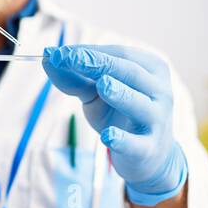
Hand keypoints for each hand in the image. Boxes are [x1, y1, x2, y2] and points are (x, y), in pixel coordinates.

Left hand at [42, 44, 187, 205]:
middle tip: (71, 58)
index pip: (119, 54)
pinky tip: (108, 136)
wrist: (148, 156)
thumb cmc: (120, 114)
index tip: (59, 52)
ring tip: (102, 85)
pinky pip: (136, 143)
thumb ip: (75, 77)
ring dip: (120, 94)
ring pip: (139, 104)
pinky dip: (122, 139)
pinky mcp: (148, 149)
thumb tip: (47, 57)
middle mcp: (159, 91)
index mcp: (150, 69)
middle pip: (130, 72)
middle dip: (100, 63)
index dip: (90, 51)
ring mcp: (156, 120)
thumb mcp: (96, 93)